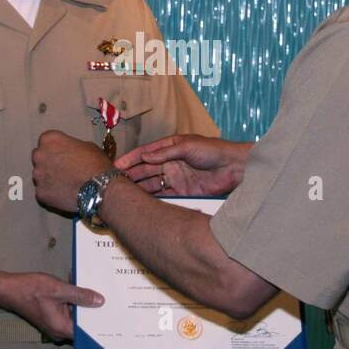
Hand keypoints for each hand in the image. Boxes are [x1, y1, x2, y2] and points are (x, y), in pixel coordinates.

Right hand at [0, 271, 103, 341]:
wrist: (9, 289)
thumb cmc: (31, 290)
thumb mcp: (59, 289)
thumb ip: (80, 295)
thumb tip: (100, 301)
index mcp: (61, 328)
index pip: (86, 333)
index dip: (100, 325)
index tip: (114, 316)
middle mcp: (59, 330)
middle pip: (82, 324)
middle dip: (94, 312)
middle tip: (112, 301)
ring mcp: (55, 323)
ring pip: (75, 316)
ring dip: (83, 304)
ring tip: (99, 291)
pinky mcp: (52, 316)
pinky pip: (68, 311)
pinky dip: (74, 301)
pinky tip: (81, 287)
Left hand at [32, 130, 112, 212]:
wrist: (100, 188)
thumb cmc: (96, 164)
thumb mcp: (87, 146)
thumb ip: (72, 146)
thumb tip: (71, 152)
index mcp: (50, 139)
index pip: (46, 141)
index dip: (56, 148)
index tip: (63, 153)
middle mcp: (39, 155)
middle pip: (40, 157)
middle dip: (49, 162)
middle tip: (64, 168)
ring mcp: (38, 175)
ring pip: (40, 176)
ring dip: (50, 178)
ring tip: (66, 183)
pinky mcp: (40, 193)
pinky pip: (44, 192)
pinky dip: (52, 193)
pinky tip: (65, 194)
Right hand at [115, 135, 252, 196]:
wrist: (234, 167)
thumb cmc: (213, 151)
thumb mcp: (187, 146)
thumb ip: (165, 153)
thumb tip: (145, 156)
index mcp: (169, 148)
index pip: (145, 153)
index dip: (130, 159)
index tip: (115, 166)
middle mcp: (170, 163)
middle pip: (145, 169)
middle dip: (131, 175)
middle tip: (115, 182)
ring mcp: (176, 177)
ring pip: (152, 183)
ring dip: (139, 188)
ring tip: (124, 194)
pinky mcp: (183, 191)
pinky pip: (164, 195)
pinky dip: (153, 198)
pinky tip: (141, 202)